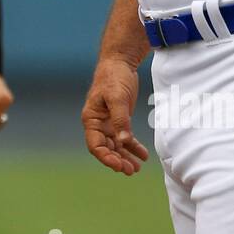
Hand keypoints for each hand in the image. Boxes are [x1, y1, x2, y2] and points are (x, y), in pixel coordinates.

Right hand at [82, 55, 148, 174]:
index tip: (119, 166)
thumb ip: (121, 120)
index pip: (95, 145)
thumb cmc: (114, 77)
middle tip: (131, 170)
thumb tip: (124, 141)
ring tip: (137, 168)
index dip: (106, 157)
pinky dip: (133, 147)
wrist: (120, 62)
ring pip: (116, 146)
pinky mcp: (120, 119)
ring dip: (125, 157)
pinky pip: (125, 138)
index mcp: (91, 119)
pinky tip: (143, 155)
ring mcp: (108, 123)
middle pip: (106, 148)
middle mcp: (98, 124)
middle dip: (117, 160)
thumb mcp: (117, 98)